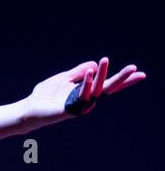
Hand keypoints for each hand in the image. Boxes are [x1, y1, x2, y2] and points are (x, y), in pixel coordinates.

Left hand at [24, 58, 145, 127]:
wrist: (30, 108)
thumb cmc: (46, 95)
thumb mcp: (65, 78)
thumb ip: (79, 72)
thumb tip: (94, 64)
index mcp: (86, 91)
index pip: (108, 84)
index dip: (123, 79)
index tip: (139, 72)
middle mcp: (86, 99)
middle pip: (108, 89)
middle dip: (122, 79)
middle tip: (135, 68)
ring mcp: (79, 105)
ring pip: (96, 91)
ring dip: (102, 75)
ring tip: (104, 60)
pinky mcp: (70, 110)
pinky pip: (82, 96)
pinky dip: (87, 84)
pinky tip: (90, 72)